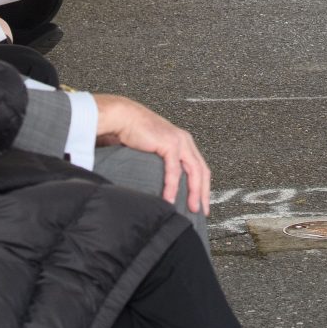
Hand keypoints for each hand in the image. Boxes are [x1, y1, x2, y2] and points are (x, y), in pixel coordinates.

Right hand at [95, 95, 209, 213]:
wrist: (123, 117)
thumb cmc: (134, 132)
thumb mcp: (154, 149)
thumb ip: (162, 163)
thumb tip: (163, 184)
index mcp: (183, 141)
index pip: (199, 167)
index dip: (203, 186)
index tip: (202, 202)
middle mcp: (184, 140)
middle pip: (202, 170)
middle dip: (203, 193)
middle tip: (201, 210)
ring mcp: (179, 141)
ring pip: (194, 171)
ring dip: (194, 192)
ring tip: (191, 207)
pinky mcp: (169, 144)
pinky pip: (174, 170)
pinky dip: (173, 186)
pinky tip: (169, 198)